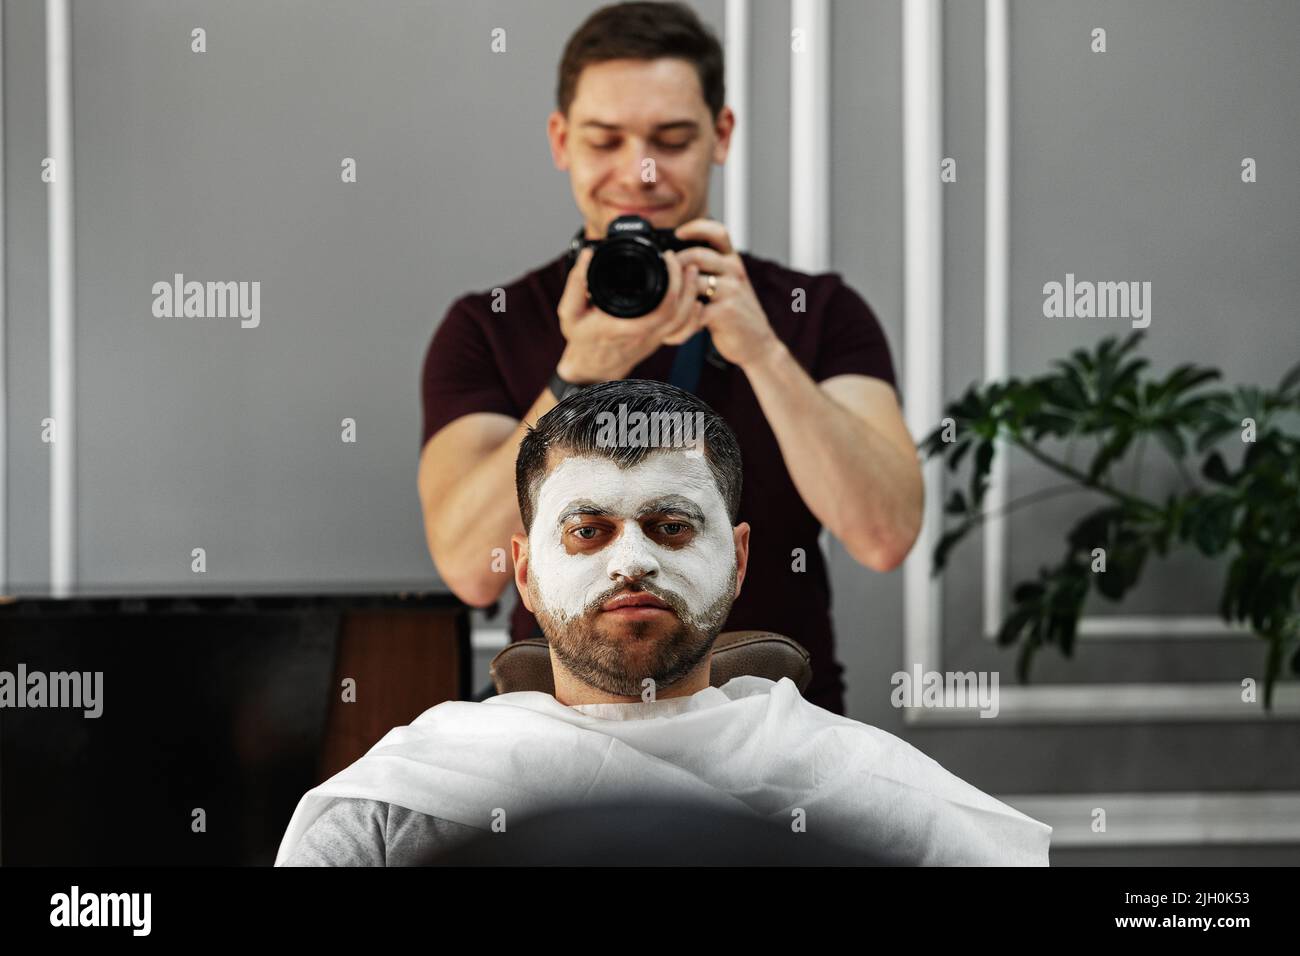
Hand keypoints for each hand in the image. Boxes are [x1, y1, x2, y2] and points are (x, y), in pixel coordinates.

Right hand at [556, 245, 706, 382]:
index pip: (660, 304)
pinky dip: (694, 315)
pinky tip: (695, 299)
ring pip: (685, 320)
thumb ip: (576, 283)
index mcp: (624, 325)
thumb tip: (587, 255)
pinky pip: (683, 330)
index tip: (667, 256)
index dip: (671, 279)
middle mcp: (644, 334)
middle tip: (680, 259)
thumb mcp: (569, 312)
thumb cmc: (581, 339)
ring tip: (691, 270)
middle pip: (679, 310)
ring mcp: (655, 338)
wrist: (592, 368)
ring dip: (692, 294)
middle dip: (685, 282)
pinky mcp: (659, 339)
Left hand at [670, 219, 780, 369]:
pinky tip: (671, 333)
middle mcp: (735, 271)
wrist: (758, 343)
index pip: (718, 232)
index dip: (697, 227)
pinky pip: (694, 312)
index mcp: (733, 261)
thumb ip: (708, 271)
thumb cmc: (735, 313)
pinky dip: (678, 325)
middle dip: (674, 266)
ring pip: (692, 283)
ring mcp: (732, 290)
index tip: (678, 232)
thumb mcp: (727, 285)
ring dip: (672, 299)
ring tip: (661, 311)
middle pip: (697, 255)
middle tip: (661, 282)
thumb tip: (673, 261)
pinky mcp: (726, 312)